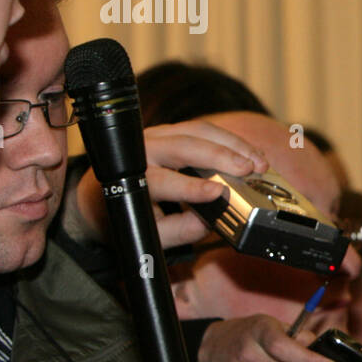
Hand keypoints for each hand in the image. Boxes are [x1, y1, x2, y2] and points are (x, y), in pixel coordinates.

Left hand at [76, 118, 268, 248]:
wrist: (102, 193)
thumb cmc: (126, 215)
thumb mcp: (150, 232)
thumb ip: (180, 230)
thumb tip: (210, 221)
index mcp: (132, 177)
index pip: (163, 180)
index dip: (192, 187)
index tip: (218, 192)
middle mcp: (143, 150)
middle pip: (185, 145)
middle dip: (222, 156)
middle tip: (251, 170)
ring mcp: (159, 135)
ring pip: (200, 130)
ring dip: (234, 144)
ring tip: (259, 162)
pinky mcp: (175, 131)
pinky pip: (205, 129)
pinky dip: (232, 140)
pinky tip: (252, 154)